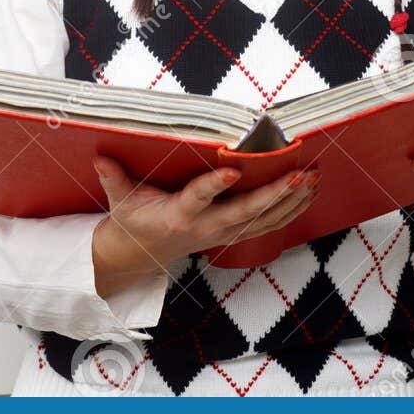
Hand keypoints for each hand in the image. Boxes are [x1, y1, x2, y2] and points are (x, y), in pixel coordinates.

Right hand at [91, 154, 321, 285]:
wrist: (139, 255)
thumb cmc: (133, 219)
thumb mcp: (120, 201)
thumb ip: (114, 178)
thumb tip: (99, 158)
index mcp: (178, 215)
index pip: (198, 199)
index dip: (215, 187)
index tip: (234, 170)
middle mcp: (206, 227)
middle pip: (245, 213)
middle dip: (275, 194)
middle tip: (300, 173)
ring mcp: (222, 235)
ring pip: (263, 221)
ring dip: (292, 201)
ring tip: (315, 179)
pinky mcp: (232, 236)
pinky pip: (266, 225)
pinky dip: (290, 210)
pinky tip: (309, 193)